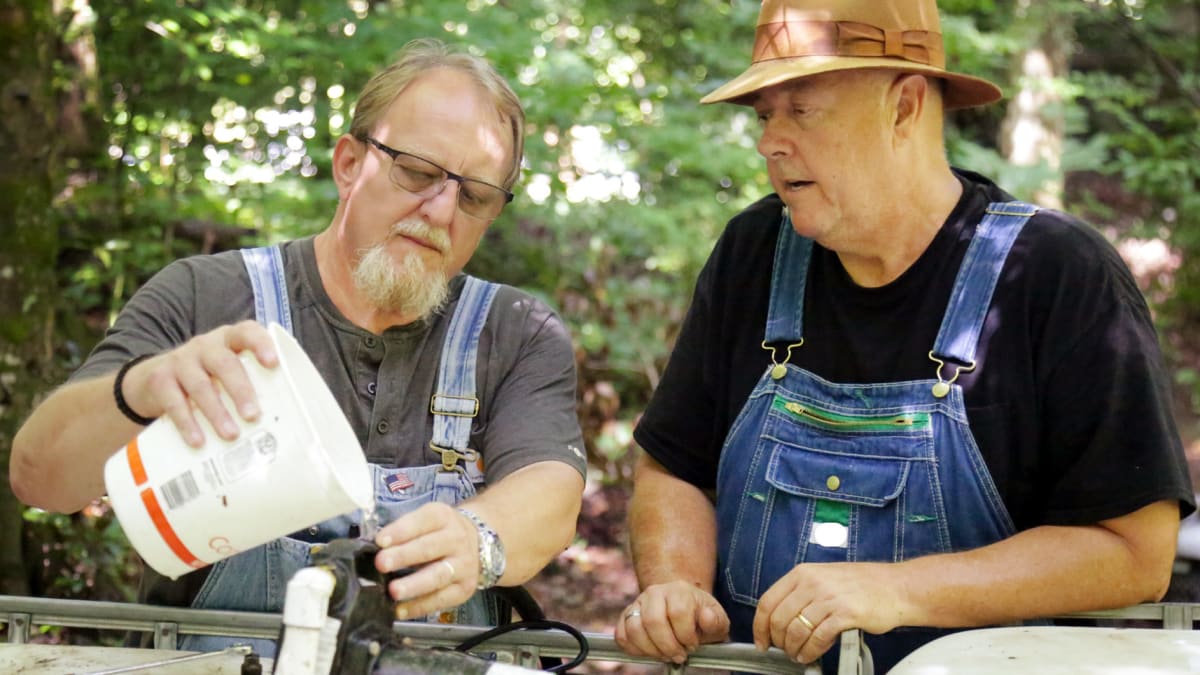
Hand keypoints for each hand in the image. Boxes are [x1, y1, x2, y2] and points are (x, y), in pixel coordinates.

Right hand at [122, 320, 276, 446]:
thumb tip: (284, 418)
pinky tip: (198, 440)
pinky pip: (175, 402)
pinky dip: (187, 423)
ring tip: (231, 434)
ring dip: (217, 412)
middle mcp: (204, 346)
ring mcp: (180, 361)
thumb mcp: (226, 372)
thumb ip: (250, 383)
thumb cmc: (207, 377)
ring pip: (201, 385)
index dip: (261, 344)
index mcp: (228, 340)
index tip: (273, 363)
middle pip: (224, 363)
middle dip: (240, 390)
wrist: (153, 379)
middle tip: (253, 415)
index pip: (247, 332)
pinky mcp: (160, 380)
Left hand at [374, 502, 479, 618]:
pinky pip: (441, 600)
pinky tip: (400, 610)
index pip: (422, 521)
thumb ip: (402, 532)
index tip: (380, 541)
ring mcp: (463, 566)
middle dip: (404, 556)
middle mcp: (456, 540)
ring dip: (414, 585)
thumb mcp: (426, 521)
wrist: (479, 543)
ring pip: (438, 576)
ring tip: (393, 591)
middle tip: (382, 563)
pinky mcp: (464, 588)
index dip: (400, 531)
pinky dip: (419, 606)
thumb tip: (374, 549)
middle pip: (429, 548)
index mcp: (443, 517)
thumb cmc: (440, 532)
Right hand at [614, 581, 729, 663]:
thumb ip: (715, 621)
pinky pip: (621, 635)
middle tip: (678, 655)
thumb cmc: (700, 617)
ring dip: (650, 650)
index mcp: (679, 591)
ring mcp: (638, 603)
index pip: (678, 612)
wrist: (682, 607)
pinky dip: (633, 649)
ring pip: (634, 628)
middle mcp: (655, 593)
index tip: (692, 646)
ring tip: (664, 655)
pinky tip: (649, 652)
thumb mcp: (717, 620)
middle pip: (653, 621)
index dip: (685, 635)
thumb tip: (706, 617)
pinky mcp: (626, 616)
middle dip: (667, 646)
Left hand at [753, 562, 903, 663]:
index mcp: (803, 573)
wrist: (896, 587)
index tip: (761, 640)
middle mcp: (812, 583)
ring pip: (797, 630)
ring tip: (798, 655)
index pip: (768, 601)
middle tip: (784, 651)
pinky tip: (811, 655)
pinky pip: (818, 638)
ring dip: (794, 649)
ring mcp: (829, 597)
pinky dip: (811, 651)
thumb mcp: (824, 578)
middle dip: (778, 641)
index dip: (760, 625)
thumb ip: (801, 593)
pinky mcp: (845, 613)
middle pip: (779, 619)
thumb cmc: (862, 585)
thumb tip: (779, 618)